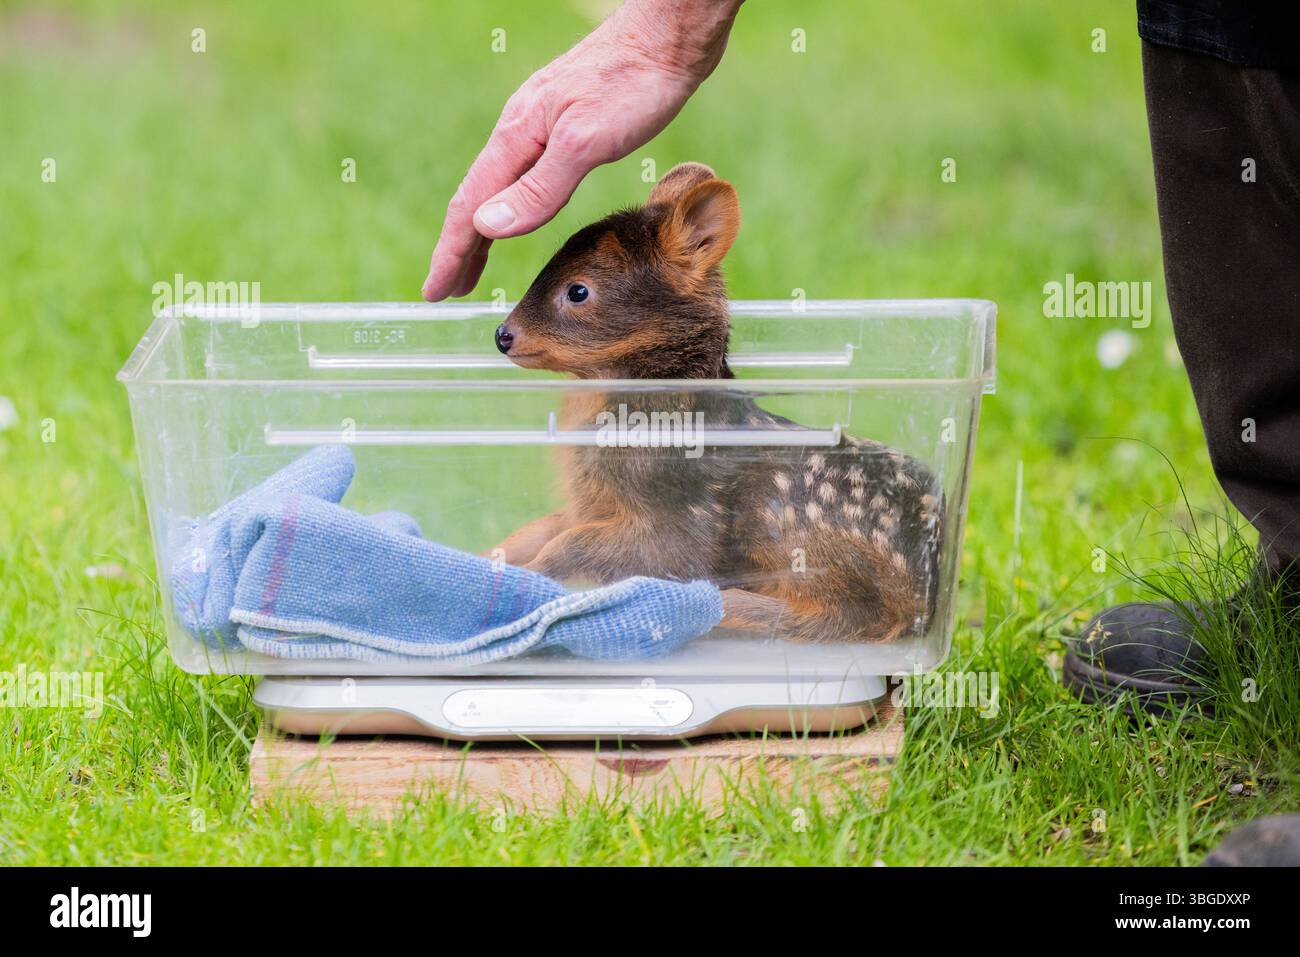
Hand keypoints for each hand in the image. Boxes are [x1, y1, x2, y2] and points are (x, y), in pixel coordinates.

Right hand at [421, 0, 743, 300]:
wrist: (668, 36)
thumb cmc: (634, 83)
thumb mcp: (586, 142)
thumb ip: (539, 186)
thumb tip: (489, 227)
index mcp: (517, 136)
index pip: (471, 207)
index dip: (452, 253)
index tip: (435, 291)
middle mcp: (520, 130)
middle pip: (477, 198)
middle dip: (459, 248)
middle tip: (447, 289)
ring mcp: (541, 125)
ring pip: (498, 186)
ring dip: (482, 230)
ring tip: (473, 265)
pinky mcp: (565, 124)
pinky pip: (521, 175)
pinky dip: (509, 206)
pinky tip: (518, 213)